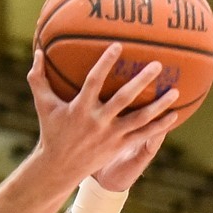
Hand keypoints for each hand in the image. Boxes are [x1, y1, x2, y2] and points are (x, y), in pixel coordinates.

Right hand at [26, 43, 178, 185]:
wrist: (59, 166)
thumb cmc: (51, 131)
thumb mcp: (43, 105)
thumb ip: (38, 78)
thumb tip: (36, 52)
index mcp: (79, 108)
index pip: (94, 81)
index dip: (105, 63)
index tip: (118, 46)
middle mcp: (97, 121)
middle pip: (123, 98)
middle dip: (141, 81)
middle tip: (158, 65)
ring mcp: (110, 135)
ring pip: (139, 118)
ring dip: (158, 105)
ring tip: (175, 91)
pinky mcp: (118, 146)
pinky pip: (143, 134)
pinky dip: (159, 125)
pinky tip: (174, 115)